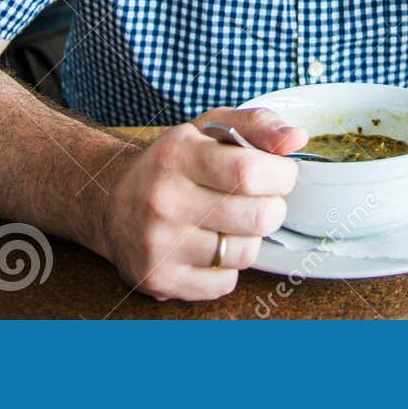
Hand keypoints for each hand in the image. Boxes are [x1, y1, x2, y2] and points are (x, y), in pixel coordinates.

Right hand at [94, 106, 305, 300]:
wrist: (110, 201)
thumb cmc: (171, 163)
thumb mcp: (209, 128)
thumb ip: (258, 125)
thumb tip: (297, 139)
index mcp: (178, 156)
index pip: (250, 172)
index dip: (280, 175)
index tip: (278, 173)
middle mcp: (164, 201)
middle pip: (258, 217)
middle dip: (272, 207)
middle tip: (257, 199)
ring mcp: (159, 245)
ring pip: (245, 253)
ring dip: (249, 238)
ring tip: (230, 221)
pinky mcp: (159, 279)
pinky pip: (225, 283)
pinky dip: (228, 267)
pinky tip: (210, 245)